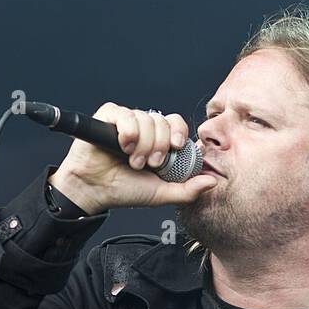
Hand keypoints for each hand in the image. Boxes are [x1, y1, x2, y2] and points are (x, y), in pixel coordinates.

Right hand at [48, 103, 216, 213]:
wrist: (96, 191)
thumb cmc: (126, 190)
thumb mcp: (162, 193)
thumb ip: (188, 190)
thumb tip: (212, 182)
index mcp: (158, 141)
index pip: (176, 123)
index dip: (178, 133)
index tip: (176, 147)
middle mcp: (144, 129)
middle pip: (163, 121)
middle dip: (159, 146)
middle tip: (149, 163)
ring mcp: (126, 122)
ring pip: (146, 119)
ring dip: (142, 144)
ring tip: (133, 161)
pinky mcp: (108, 117)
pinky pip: (125, 114)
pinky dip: (127, 132)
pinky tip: (123, 146)